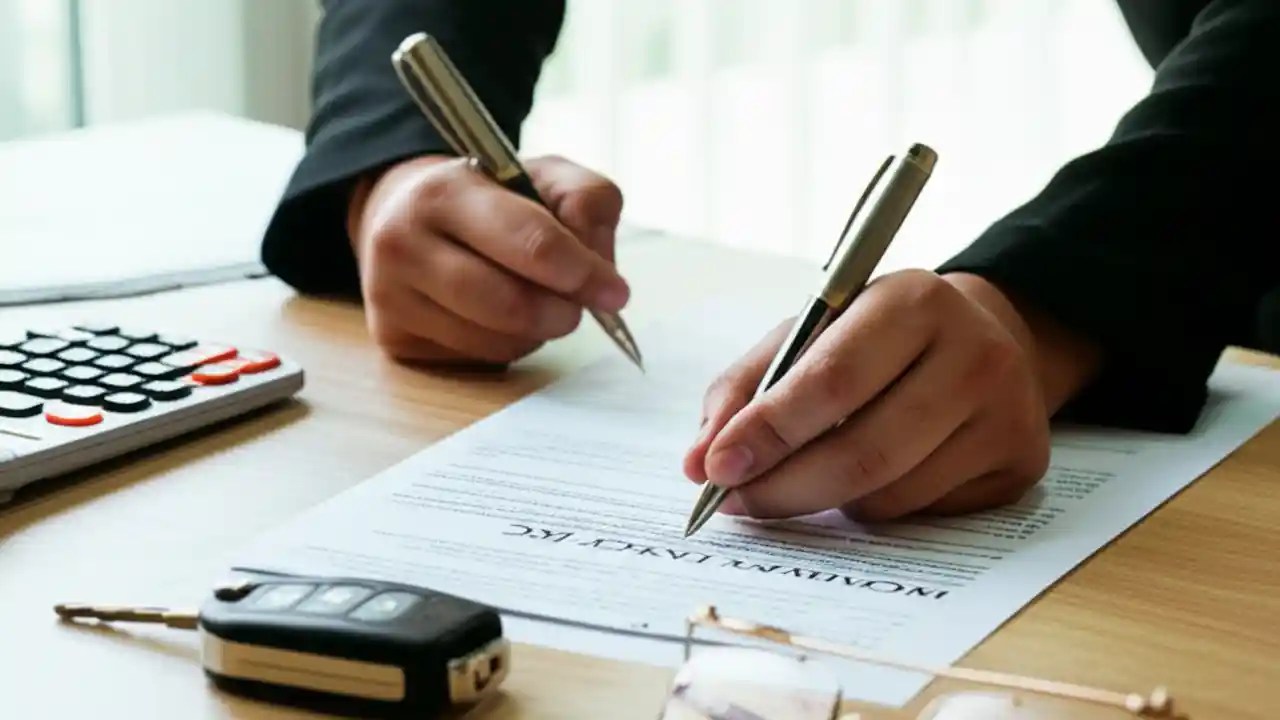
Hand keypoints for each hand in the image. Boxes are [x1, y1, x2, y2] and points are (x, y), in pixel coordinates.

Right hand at [346, 154, 630, 364]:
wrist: (403, 214)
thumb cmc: (488, 197)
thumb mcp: (541, 175)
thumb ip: (586, 200)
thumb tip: (599, 265)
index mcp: (445, 191)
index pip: (529, 242)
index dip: (582, 273)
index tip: (615, 294)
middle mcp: (403, 243)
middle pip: (509, 304)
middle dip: (561, 312)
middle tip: (578, 309)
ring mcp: (391, 296)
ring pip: (494, 340)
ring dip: (535, 333)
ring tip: (538, 304)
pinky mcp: (393, 337)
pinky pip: (474, 358)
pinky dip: (506, 346)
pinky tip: (501, 319)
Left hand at [683, 270, 1100, 521]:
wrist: (986, 339)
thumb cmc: (875, 338)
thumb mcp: (808, 335)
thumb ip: (745, 388)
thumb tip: (698, 462)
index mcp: (912, 301)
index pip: (832, 379)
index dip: (768, 430)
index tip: (714, 467)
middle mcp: (975, 353)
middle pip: (862, 452)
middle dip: (782, 488)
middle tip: (735, 502)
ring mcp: (1007, 414)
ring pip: (888, 495)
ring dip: (826, 502)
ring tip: (804, 478)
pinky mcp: (1020, 466)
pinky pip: (922, 515)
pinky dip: (874, 508)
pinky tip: (869, 478)